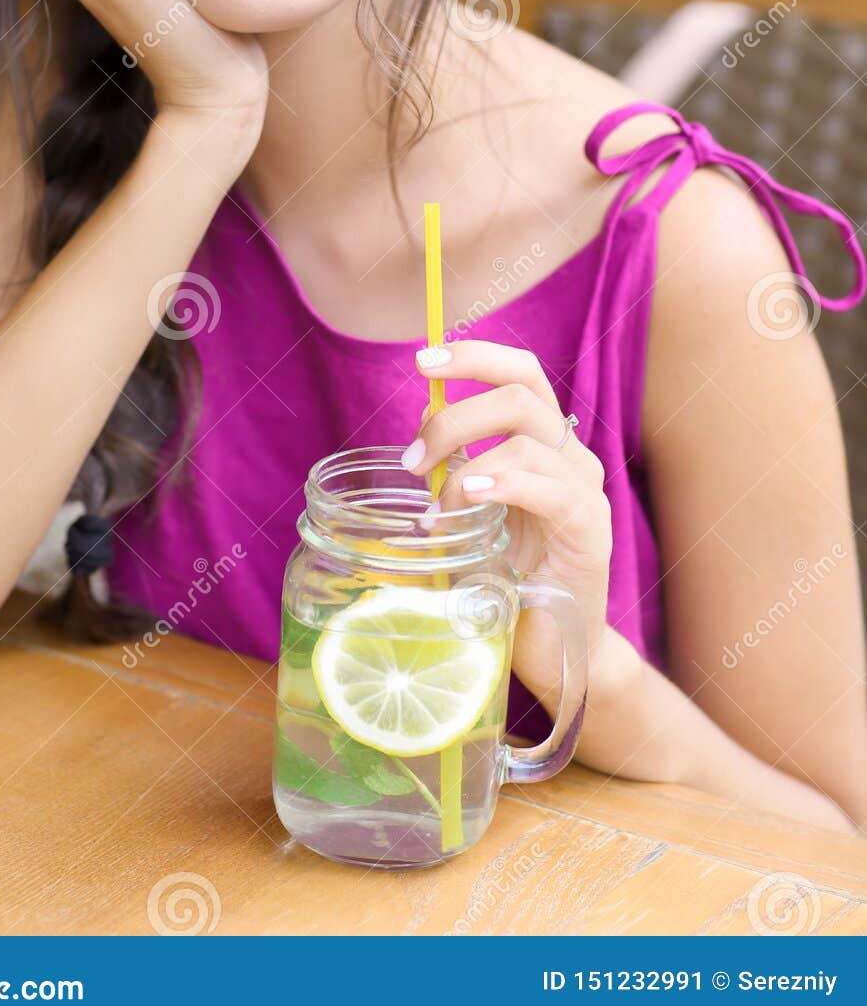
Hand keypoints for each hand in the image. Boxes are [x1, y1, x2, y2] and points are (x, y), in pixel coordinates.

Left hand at [401, 341, 612, 705]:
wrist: (552, 648)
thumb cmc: (505, 578)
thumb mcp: (471, 513)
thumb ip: (455, 469)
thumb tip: (422, 426)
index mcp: (544, 443)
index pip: (521, 373)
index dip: (475, 356)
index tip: (423, 360)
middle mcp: (572, 458)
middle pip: (521, 392)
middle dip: (456, 414)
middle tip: (414, 458)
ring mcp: (586, 493)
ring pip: (530, 436)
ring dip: (467, 460)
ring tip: (436, 503)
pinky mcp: (591, 533)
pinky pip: (553, 489)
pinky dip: (503, 483)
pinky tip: (469, 499)